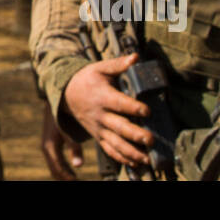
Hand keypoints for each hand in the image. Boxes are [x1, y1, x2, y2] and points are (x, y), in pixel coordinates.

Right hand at [41, 103, 81, 179]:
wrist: (55, 99)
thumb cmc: (61, 114)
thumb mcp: (67, 130)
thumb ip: (74, 147)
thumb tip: (79, 166)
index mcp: (50, 147)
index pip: (59, 170)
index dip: (69, 179)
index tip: (78, 182)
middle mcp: (47, 148)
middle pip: (55, 171)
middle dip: (66, 179)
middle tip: (79, 182)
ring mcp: (48, 146)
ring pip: (55, 167)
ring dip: (64, 175)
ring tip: (76, 180)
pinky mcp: (51, 143)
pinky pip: (56, 161)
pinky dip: (63, 169)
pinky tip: (72, 171)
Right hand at [63, 53, 152, 167]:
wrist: (68, 94)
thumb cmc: (88, 79)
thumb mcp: (100, 68)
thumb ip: (118, 64)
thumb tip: (136, 57)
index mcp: (103, 96)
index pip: (119, 103)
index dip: (133, 107)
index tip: (147, 110)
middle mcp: (101, 115)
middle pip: (119, 127)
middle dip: (135, 134)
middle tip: (150, 140)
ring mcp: (99, 128)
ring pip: (115, 143)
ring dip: (131, 152)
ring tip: (146, 157)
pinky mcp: (98, 136)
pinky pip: (109, 150)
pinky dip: (122, 158)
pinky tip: (136, 163)